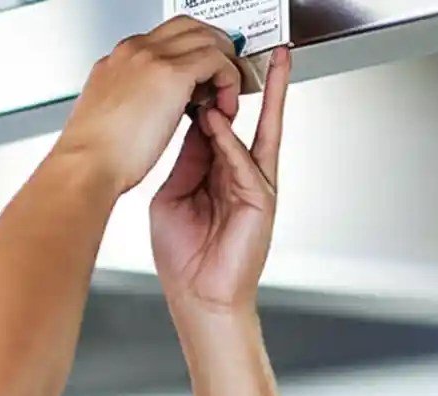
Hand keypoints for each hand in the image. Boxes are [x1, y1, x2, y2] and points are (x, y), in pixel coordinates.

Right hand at [52, 16, 241, 194]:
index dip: (190, 55)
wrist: (86, 165)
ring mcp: (152, 57)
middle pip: (189, 28)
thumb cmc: (94, 155)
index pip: (165, 39)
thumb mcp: (109, 116)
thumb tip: (150, 105)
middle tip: (224, 78)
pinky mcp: (173, 74)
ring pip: (207, 39)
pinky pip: (217, 60)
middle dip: (214, 49)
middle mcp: (134, 50)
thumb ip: (130, 100)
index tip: (201, 78)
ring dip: (224, 66)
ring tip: (225, 98)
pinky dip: (229, 81)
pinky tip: (223, 107)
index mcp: (118, 61)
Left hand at [149, 46, 290, 316]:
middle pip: (252, 121)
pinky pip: (246, 163)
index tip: (204, 70)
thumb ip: (187, 161)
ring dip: (254, 103)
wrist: (198, 298)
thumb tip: (190, 125)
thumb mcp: (174, 196)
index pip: (220, 125)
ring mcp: (254, 188)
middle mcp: (240, 177)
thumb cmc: (184, 259)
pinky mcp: (261, 202)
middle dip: (261, 87)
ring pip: (260, 135)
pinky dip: (231, 142)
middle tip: (264, 54)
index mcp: (217, 175)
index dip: (212, 97)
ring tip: (239, 75)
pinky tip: (218, 123)